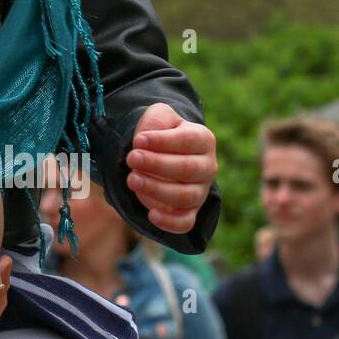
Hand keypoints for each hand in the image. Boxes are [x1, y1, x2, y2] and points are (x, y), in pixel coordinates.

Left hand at [124, 103, 216, 234]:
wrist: (160, 151)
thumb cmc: (160, 131)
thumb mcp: (158, 115)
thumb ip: (155, 120)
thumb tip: (145, 140)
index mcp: (203, 139)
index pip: (189, 141)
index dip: (162, 141)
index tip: (138, 141)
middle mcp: (207, 167)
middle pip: (188, 170)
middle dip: (156, 165)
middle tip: (131, 158)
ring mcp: (200, 191)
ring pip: (186, 197)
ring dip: (157, 190)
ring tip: (132, 180)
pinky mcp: (190, 210)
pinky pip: (186, 222)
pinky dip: (170, 222)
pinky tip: (151, 214)